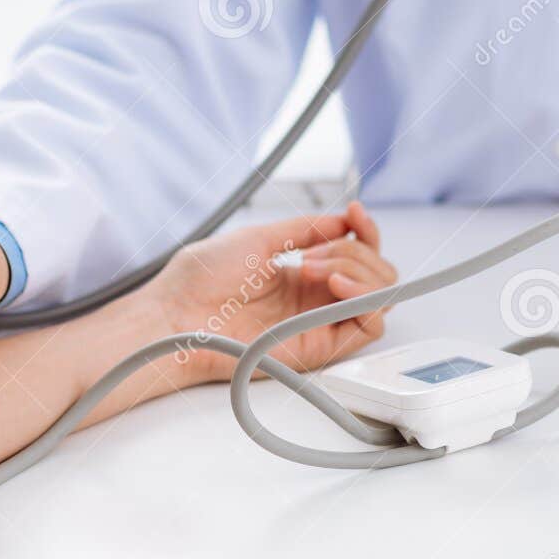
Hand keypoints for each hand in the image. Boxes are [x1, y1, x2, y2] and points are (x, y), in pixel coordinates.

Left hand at [151, 203, 396, 381]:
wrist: (177, 315)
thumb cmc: (200, 281)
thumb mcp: (258, 239)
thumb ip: (303, 230)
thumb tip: (342, 221)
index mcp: (302, 275)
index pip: (357, 254)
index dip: (365, 231)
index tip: (355, 211)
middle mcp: (316, 300)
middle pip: (377, 274)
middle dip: (357, 250)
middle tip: (312, 254)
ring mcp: (320, 323)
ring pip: (382, 298)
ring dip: (360, 270)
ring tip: (314, 267)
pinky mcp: (320, 348)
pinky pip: (371, 328)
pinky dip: (366, 300)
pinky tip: (335, 285)